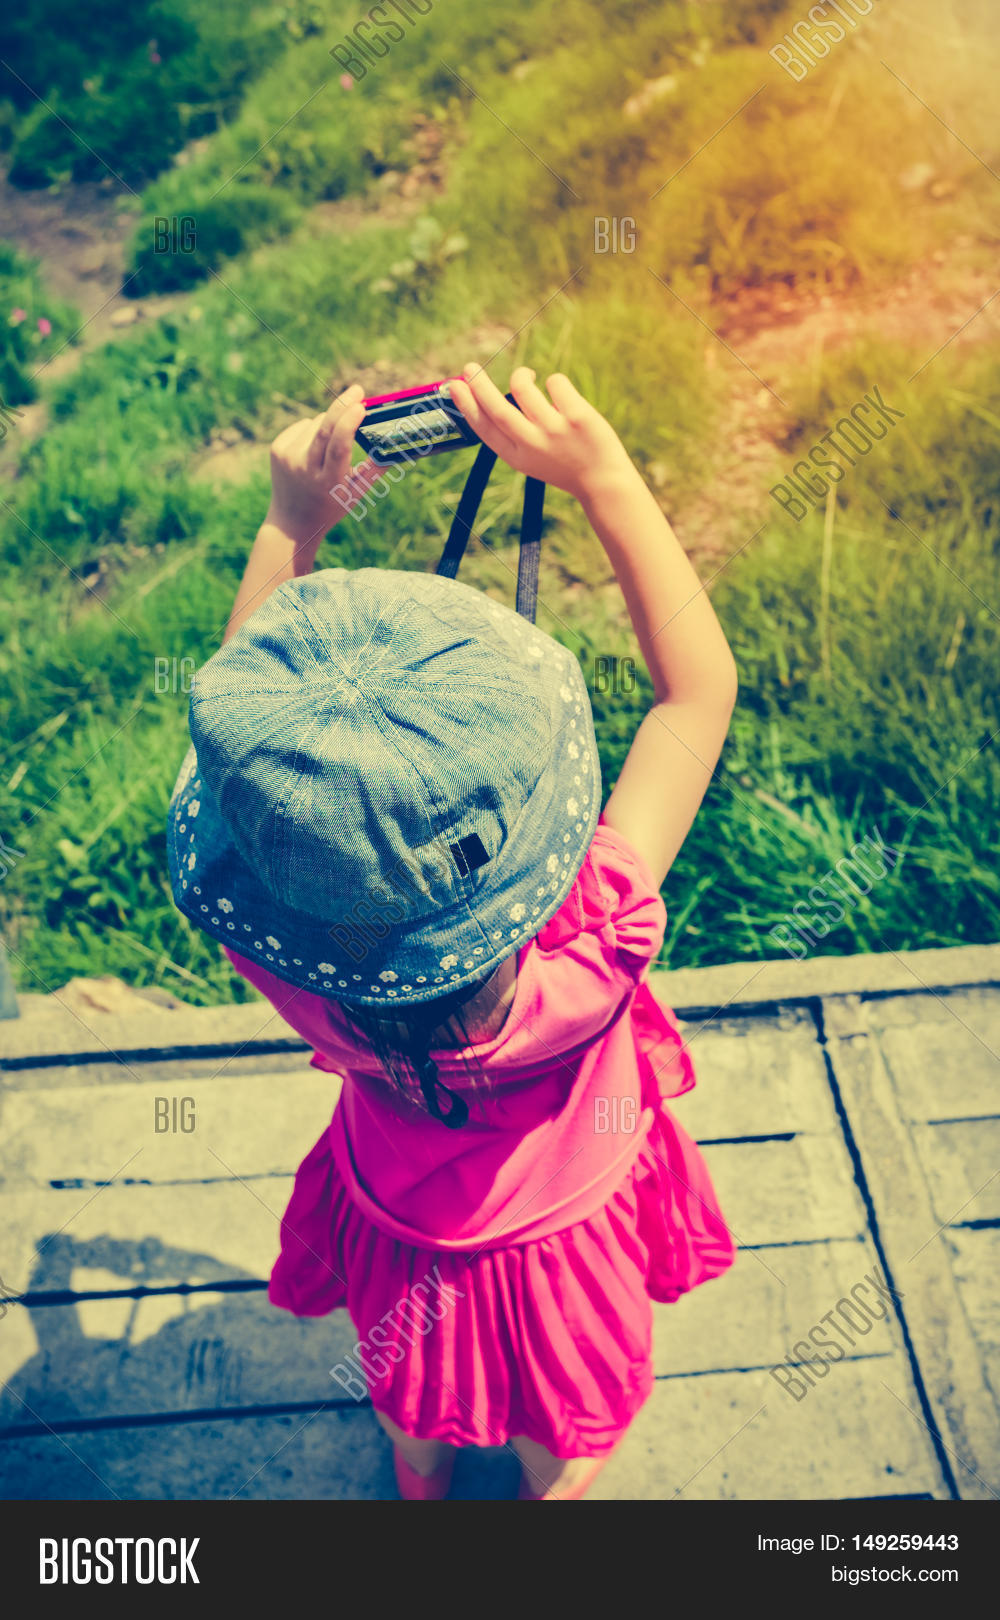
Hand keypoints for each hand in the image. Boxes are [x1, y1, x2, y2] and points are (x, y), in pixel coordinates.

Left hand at [264, 382, 383, 540]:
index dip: (349, 423)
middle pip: (325, 428)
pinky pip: (303, 426)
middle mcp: (305, 469)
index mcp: (329, 482)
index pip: (338, 446)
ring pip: (316, 424)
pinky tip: (313, 448)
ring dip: (330, 424)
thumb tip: (400, 449)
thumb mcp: (356, 494)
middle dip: (343, 405)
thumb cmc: (332, 506)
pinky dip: (313, 429)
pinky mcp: (277, 449)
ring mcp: (288, 458)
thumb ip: (376, 470)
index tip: (361, 405)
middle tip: (358, 390)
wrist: (291, 521)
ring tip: (330, 447)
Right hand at [447, 364, 635, 501]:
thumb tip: (489, 396)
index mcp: (517, 456)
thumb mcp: (531, 457)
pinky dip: (554, 382)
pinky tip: (561, 395)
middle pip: (498, 408)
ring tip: (528, 376)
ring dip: (522, 374)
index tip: (455, 386)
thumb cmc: (563, 463)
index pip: (485, 428)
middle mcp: (532, 444)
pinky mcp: (578, 417)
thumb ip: (513, 434)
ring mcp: (555, 431)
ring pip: (524, 387)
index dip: (467, 405)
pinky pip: (556, 382)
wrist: (602, 481)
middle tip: (469, 367)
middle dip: (479, 385)